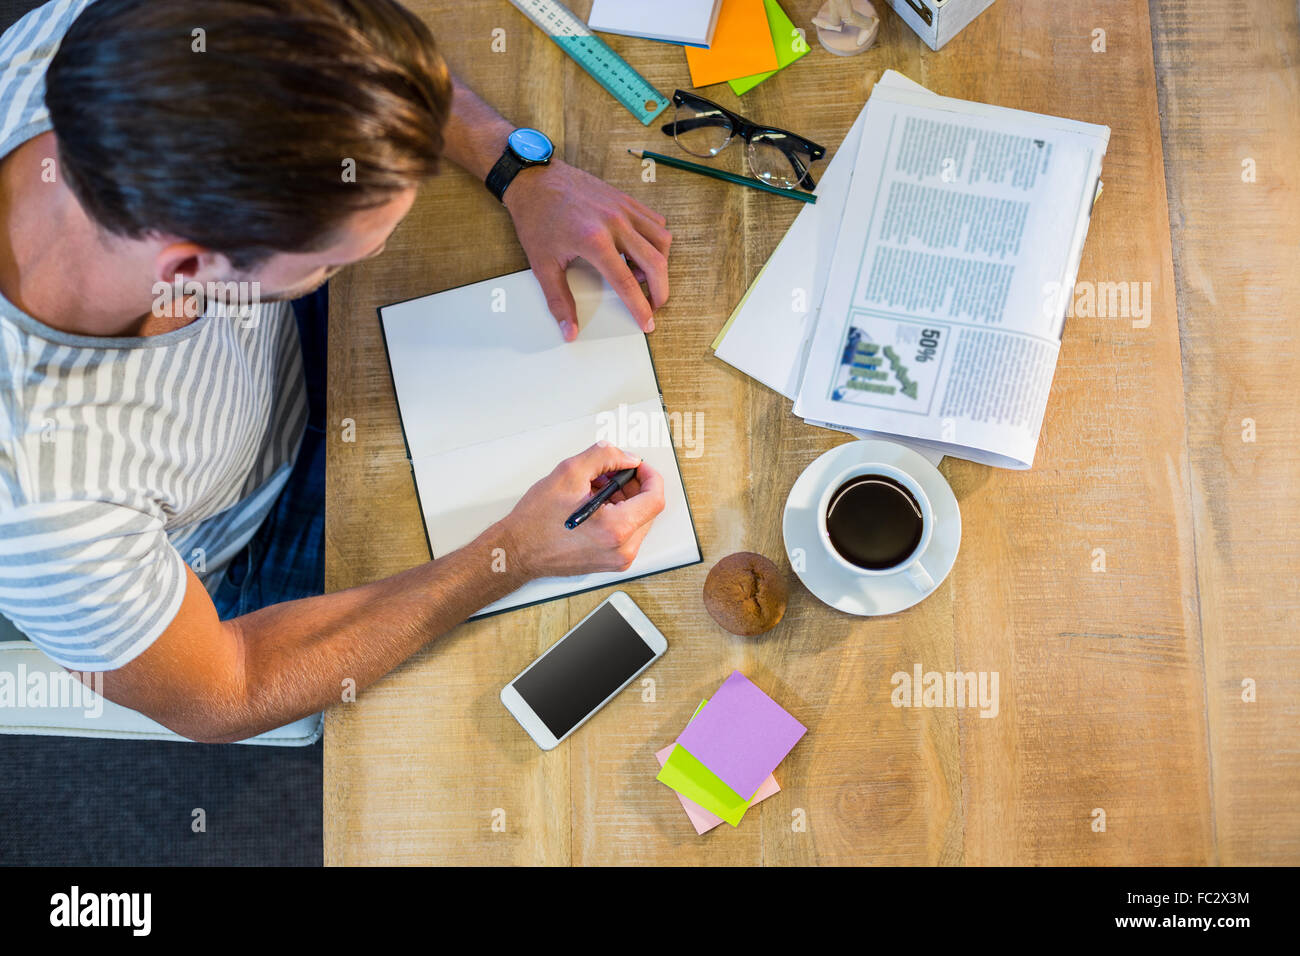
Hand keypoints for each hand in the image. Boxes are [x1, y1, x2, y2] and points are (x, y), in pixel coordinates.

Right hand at [497, 442, 666, 578]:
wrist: (517, 551)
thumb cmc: (535, 523)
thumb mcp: (568, 474)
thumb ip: (604, 457)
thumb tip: (626, 458)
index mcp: (616, 529)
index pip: (655, 498)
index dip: (649, 476)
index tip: (639, 466)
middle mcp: (621, 549)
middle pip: (647, 509)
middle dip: (632, 486)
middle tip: (610, 474)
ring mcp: (617, 559)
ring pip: (638, 520)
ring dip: (623, 500)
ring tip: (596, 489)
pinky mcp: (610, 562)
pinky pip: (626, 533)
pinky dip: (617, 515)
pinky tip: (595, 505)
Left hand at [503, 160, 671, 340]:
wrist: (533, 179)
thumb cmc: (536, 219)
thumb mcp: (543, 265)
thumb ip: (559, 301)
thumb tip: (569, 331)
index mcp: (593, 241)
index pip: (627, 282)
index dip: (640, 307)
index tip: (647, 323)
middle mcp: (614, 222)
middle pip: (655, 262)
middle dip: (660, 290)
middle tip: (654, 305)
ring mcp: (623, 208)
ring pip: (662, 240)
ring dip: (660, 264)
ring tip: (642, 276)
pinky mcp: (625, 199)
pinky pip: (655, 222)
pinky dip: (655, 241)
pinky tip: (638, 251)